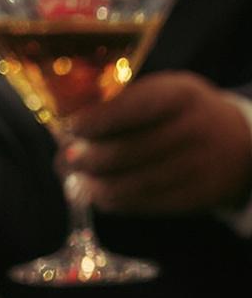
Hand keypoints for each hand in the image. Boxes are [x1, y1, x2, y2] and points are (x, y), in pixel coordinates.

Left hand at [63, 73, 251, 217]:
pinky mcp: (197, 198)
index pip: (132, 108)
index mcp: (181, 95)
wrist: (241, 145)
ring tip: (74, 183)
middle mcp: (193, 130)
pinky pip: (146, 204)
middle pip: (127, 151)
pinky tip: (99, 196)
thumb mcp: (165, 93)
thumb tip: (69, 128)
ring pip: (133, 184)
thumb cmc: (185, 113)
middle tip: (63, 160)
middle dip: (87, 158)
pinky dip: (116, 202)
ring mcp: (198, 167)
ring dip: (95, 186)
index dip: (96, 121)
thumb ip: (124, 104)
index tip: (70, 127)